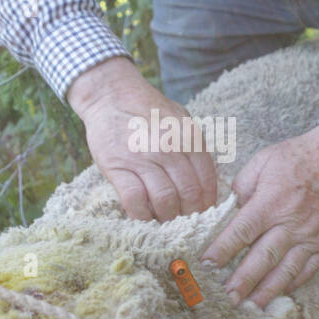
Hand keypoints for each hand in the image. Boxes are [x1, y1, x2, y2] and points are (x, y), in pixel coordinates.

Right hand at [67, 57, 217, 220]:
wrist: (111, 95)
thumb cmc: (148, 110)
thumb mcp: (181, 119)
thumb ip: (195, 146)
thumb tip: (207, 181)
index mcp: (188, 138)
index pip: (207, 181)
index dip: (207, 204)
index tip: (204, 214)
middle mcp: (169, 149)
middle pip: (188, 195)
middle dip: (190, 215)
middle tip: (186, 223)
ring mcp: (142, 159)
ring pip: (165, 202)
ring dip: (168, 219)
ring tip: (166, 222)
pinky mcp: (117, 167)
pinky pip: (135, 201)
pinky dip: (142, 217)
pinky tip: (145, 218)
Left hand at [199, 124, 318, 306]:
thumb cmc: (296, 157)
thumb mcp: (263, 161)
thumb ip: (242, 187)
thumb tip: (230, 210)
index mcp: (272, 201)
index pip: (242, 231)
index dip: (223, 250)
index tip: (207, 265)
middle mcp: (292, 222)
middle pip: (263, 257)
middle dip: (243, 281)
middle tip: (226, 298)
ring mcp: (312, 235)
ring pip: (287, 270)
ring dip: (267, 290)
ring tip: (250, 306)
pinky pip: (309, 269)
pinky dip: (293, 283)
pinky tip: (278, 293)